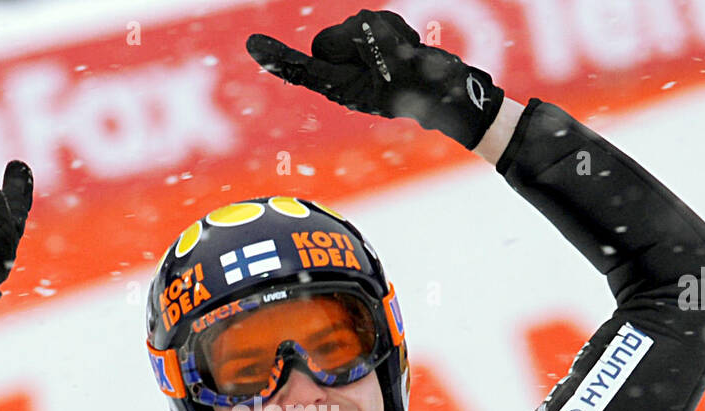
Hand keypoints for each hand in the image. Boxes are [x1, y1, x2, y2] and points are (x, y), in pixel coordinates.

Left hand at [246, 9, 502, 149]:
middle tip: (389, 62)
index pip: (304, 69)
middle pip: (331, 39)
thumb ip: (373, 44)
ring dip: (385, 35)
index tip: (252, 45)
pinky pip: (376, 22)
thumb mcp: (399, 68)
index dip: (279, 57)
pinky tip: (408, 49)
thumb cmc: (426, 90)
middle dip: (356, 42)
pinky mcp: (373, 45)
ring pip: (357, 25)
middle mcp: (345, 72)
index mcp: (342, 88)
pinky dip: (395, 31)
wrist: (452, 95)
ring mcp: (358, 58)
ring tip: (405, 59)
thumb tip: (360, 28)